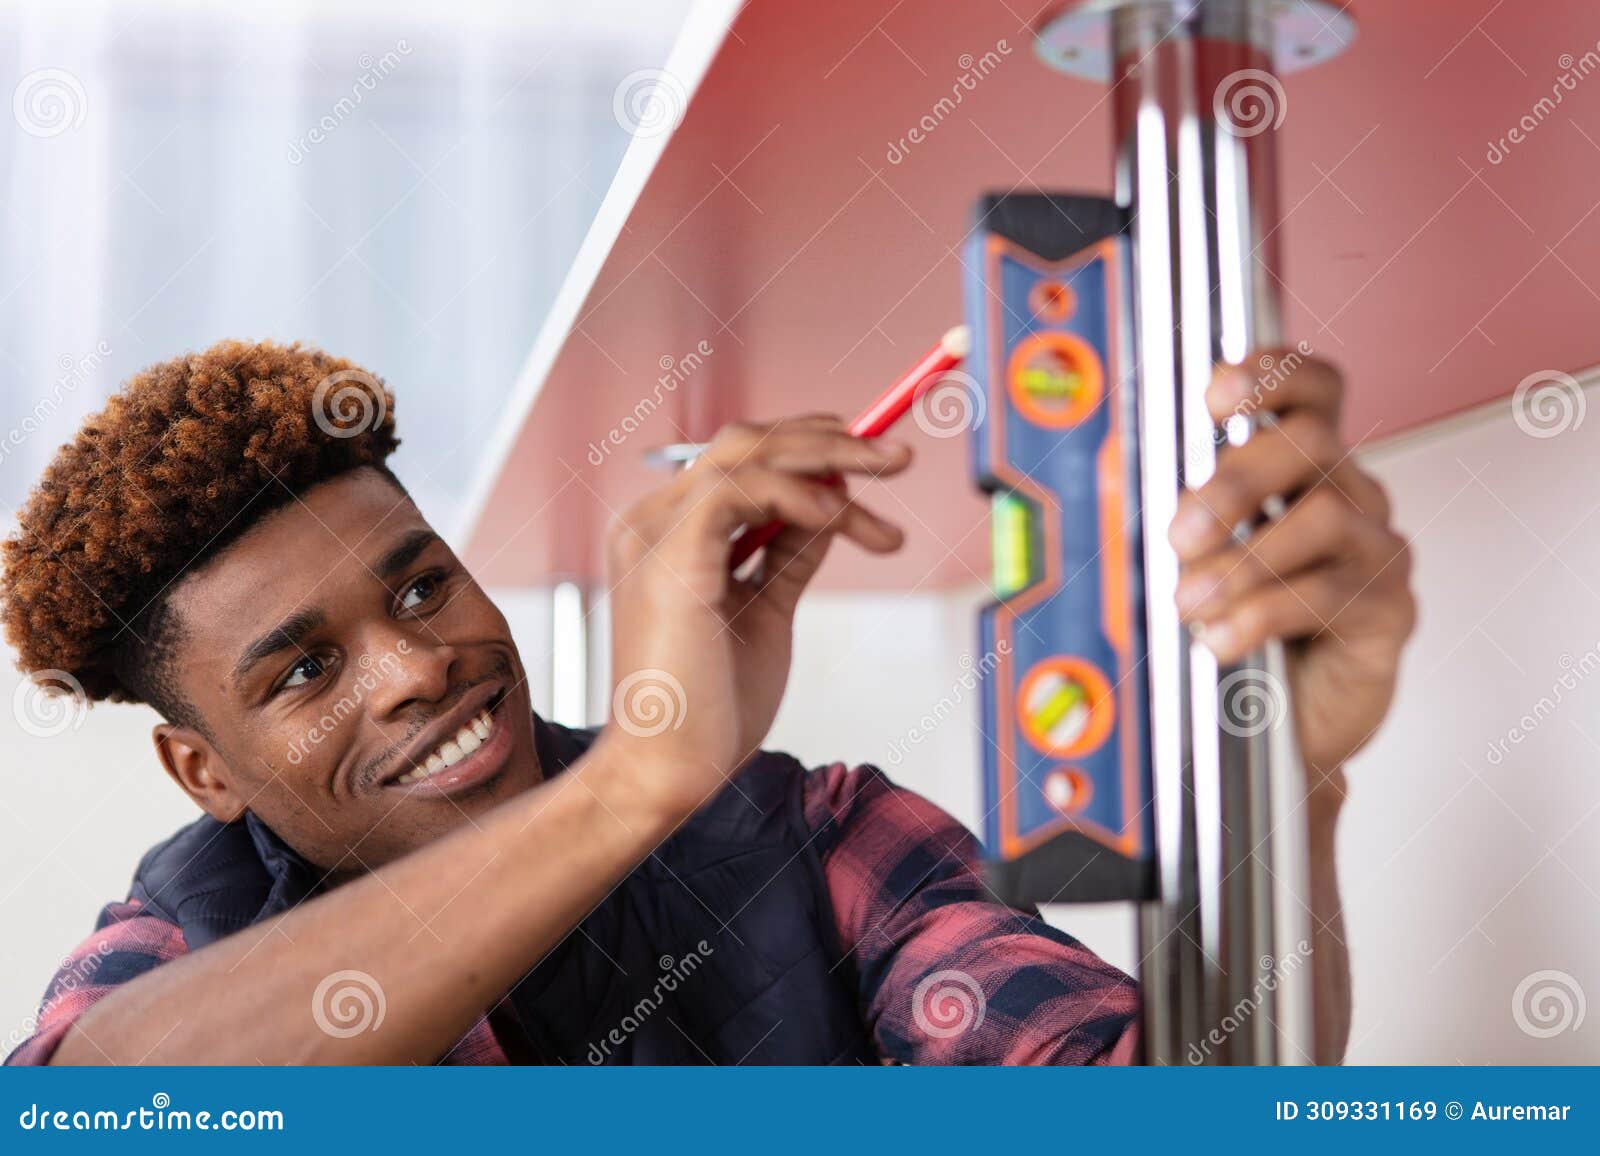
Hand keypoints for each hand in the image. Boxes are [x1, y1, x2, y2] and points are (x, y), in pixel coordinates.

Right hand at [600, 415, 908, 814]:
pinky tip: (839, 517)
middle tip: (898, 455)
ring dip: (828, 456)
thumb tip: (831, 511)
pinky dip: (797, 494)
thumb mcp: (767, 612)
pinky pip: (739, 488)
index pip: (740, 460)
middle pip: (745, 441)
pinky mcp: (669, 556)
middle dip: (830, 438)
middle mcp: (652, 521)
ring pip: (746, 451)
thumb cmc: (710, 709)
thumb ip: (789, 556)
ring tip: (889, 474)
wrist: (668, 773)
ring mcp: (654, 533)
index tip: (869, 459)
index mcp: (667, 534)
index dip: (807, 447)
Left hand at [1170, 351, 1416, 788]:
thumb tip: (1133, 486)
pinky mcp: (1389, 609)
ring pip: (1322, 518)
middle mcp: (1349, 494)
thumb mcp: (1202, 562)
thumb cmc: (1246, 625)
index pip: (1312, 391)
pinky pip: (1330, 594)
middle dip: (1235, 481)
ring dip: (1242, 560)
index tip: (1215, 393)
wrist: (1291, 720)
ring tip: (1188, 603)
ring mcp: (1375, 548)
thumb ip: (1180, 515)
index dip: (1273, 375)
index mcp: (1303, 467)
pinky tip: (1221, 639)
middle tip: (1179, 533)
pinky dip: (1263, 613)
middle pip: (1310, 442)